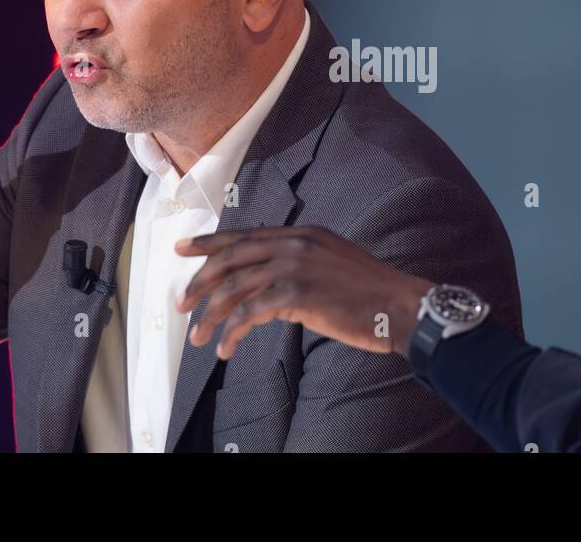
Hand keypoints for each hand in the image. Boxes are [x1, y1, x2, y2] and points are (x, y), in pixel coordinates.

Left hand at [174, 226, 433, 359]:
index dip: (209, 242)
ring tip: (198, 338)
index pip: (244, 235)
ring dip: (211, 316)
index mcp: (301, 233)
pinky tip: (227, 348)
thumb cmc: (369, 292)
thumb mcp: (331, 261)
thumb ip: (298, 263)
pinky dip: (233, 332)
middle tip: (181, 305)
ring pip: (235, 288)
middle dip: (200, 282)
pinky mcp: (297, 293)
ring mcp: (295, 266)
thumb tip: (266, 282)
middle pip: (231, 258)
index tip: (181, 248)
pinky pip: (250, 312)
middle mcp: (294, 243)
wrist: (399, 305)